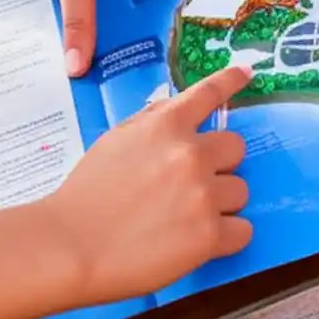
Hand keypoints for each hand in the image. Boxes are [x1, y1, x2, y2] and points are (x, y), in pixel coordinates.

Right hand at [44, 66, 252, 303]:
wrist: (71, 245)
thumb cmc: (87, 194)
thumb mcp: (116, 139)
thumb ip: (151, 121)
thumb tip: (178, 109)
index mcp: (166, 126)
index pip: (209, 93)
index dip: (231, 80)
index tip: (246, 73)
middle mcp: (191, 154)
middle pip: (236, 147)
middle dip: (219, 163)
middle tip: (192, 182)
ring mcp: (203, 194)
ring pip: (241, 190)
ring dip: (220, 202)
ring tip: (187, 217)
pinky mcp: (209, 235)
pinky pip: (243, 230)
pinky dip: (226, 237)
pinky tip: (199, 240)